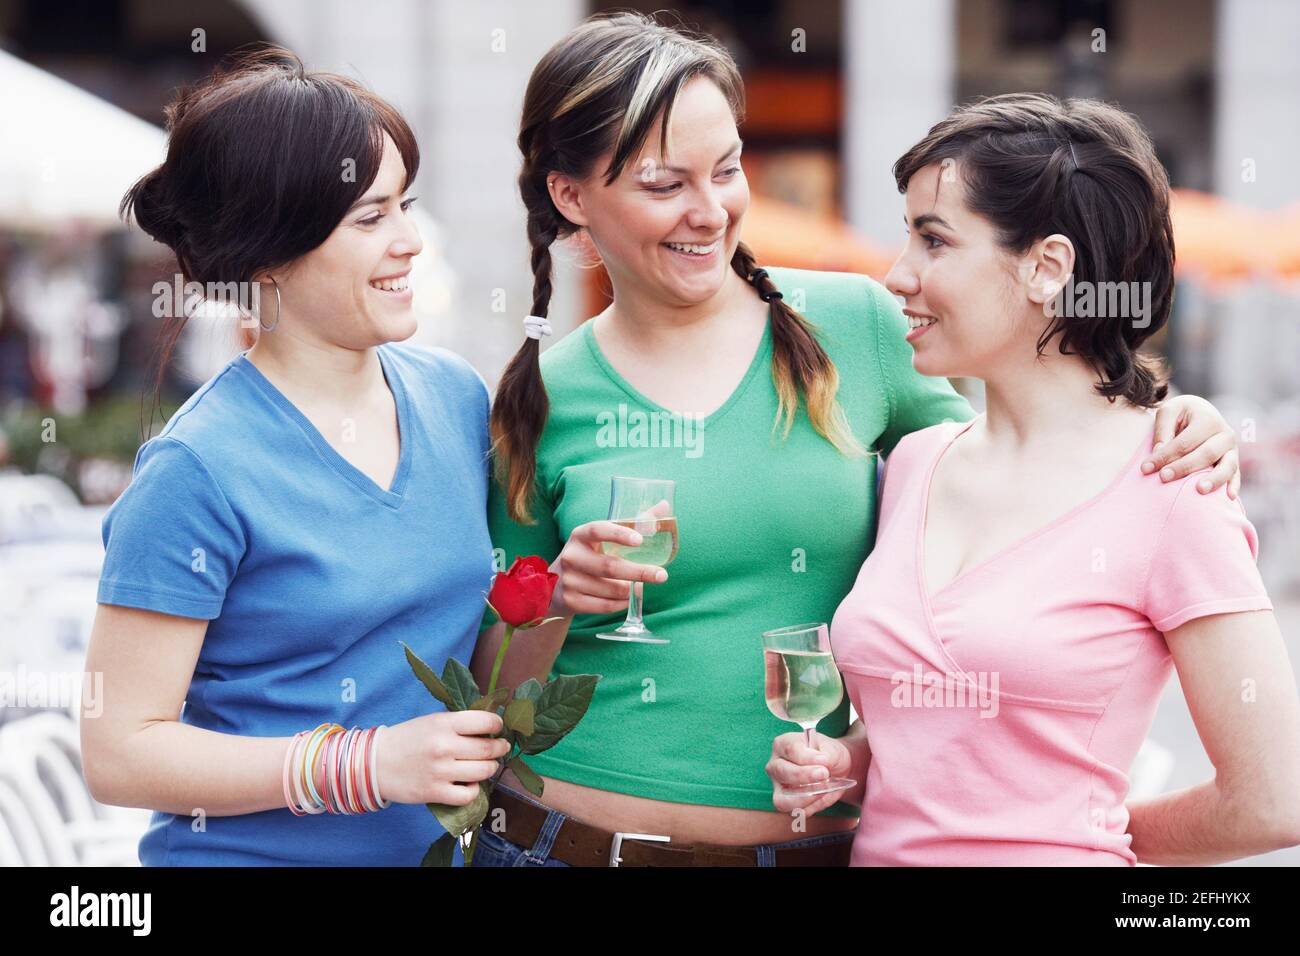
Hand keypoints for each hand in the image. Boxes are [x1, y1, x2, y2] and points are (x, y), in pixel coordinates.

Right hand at [375, 710, 510, 805]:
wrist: (375, 763)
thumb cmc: (406, 739)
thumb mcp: (431, 721)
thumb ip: (457, 724)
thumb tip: (489, 726)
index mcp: (443, 723)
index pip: (485, 721)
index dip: (497, 724)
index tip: (498, 728)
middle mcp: (444, 746)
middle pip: (488, 749)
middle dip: (500, 748)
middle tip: (501, 748)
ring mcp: (440, 771)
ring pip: (483, 771)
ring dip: (491, 768)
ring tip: (487, 766)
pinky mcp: (434, 792)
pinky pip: (468, 795)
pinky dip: (474, 790)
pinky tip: (469, 784)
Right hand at [546, 502, 670, 617]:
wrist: (556, 584)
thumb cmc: (590, 555)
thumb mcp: (604, 538)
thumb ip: (634, 522)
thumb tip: (665, 505)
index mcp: (580, 535)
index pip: (598, 530)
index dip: (619, 534)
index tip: (640, 540)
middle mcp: (571, 556)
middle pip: (609, 566)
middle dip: (639, 572)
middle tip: (662, 576)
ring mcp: (569, 580)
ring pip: (611, 589)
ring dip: (631, 590)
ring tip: (639, 587)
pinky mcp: (571, 601)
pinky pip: (605, 606)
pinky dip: (621, 604)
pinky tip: (626, 599)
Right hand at [766, 731, 853, 815]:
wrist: (835, 770)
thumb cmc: (829, 755)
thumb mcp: (832, 749)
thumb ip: (827, 754)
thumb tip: (822, 762)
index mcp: (783, 744)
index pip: (790, 749)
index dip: (807, 757)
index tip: (824, 761)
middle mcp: (775, 766)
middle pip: (782, 772)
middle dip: (804, 776)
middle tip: (824, 775)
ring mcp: (778, 787)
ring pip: (782, 799)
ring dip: (805, 797)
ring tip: (824, 790)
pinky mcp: (787, 804)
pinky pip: (796, 811)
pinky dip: (811, 807)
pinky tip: (822, 797)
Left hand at [1142, 394, 1240, 498]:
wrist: (1200, 412)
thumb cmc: (1180, 414)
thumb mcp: (1168, 412)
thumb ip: (1163, 430)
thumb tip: (1159, 452)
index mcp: (1208, 419)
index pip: (1185, 442)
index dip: (1165, 456)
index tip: (1145, 468)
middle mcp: (1225, 434)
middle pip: (1206, 454)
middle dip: (1184, 467)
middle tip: (1163, 478)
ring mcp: (1232, 449)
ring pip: (1227, 466)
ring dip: (1214, 479)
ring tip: (1199, 490)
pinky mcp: (1234, 461)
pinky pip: (1236, 475)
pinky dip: (1234, 485)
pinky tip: (1229, 497)